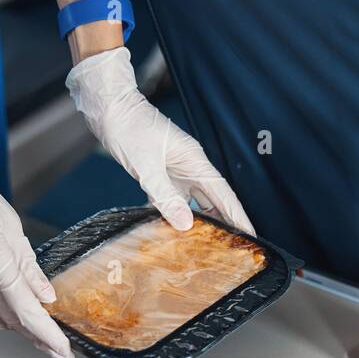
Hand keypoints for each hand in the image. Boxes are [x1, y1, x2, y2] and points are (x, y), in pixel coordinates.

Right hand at [0, 123, 74, 357]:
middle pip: (12, 323)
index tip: (64, 351)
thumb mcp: (13, 230)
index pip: (28, 313)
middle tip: (57, 347)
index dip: (48, 337)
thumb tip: (47, 297)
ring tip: (33, 324)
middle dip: (37, 337)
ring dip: (15, 325)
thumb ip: (30, 269)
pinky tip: (2, 304)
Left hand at [65, 47, 254, 234]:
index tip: (250, 235)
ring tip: (208, 247)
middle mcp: (189, 168)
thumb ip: (165, 195)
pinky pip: (172, 201)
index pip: (223, 194)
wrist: (108, 108)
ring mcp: (174, 173)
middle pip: (213, 201)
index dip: (238, 216)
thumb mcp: (147, 165)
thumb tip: (186, 224)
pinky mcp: (159, 176)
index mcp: (194, 161)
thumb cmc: (128, 126)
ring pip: (193, 203)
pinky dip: (174, 216)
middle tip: (233, 250)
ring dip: (200, 224)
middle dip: (225, 224)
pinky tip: (174, 233)